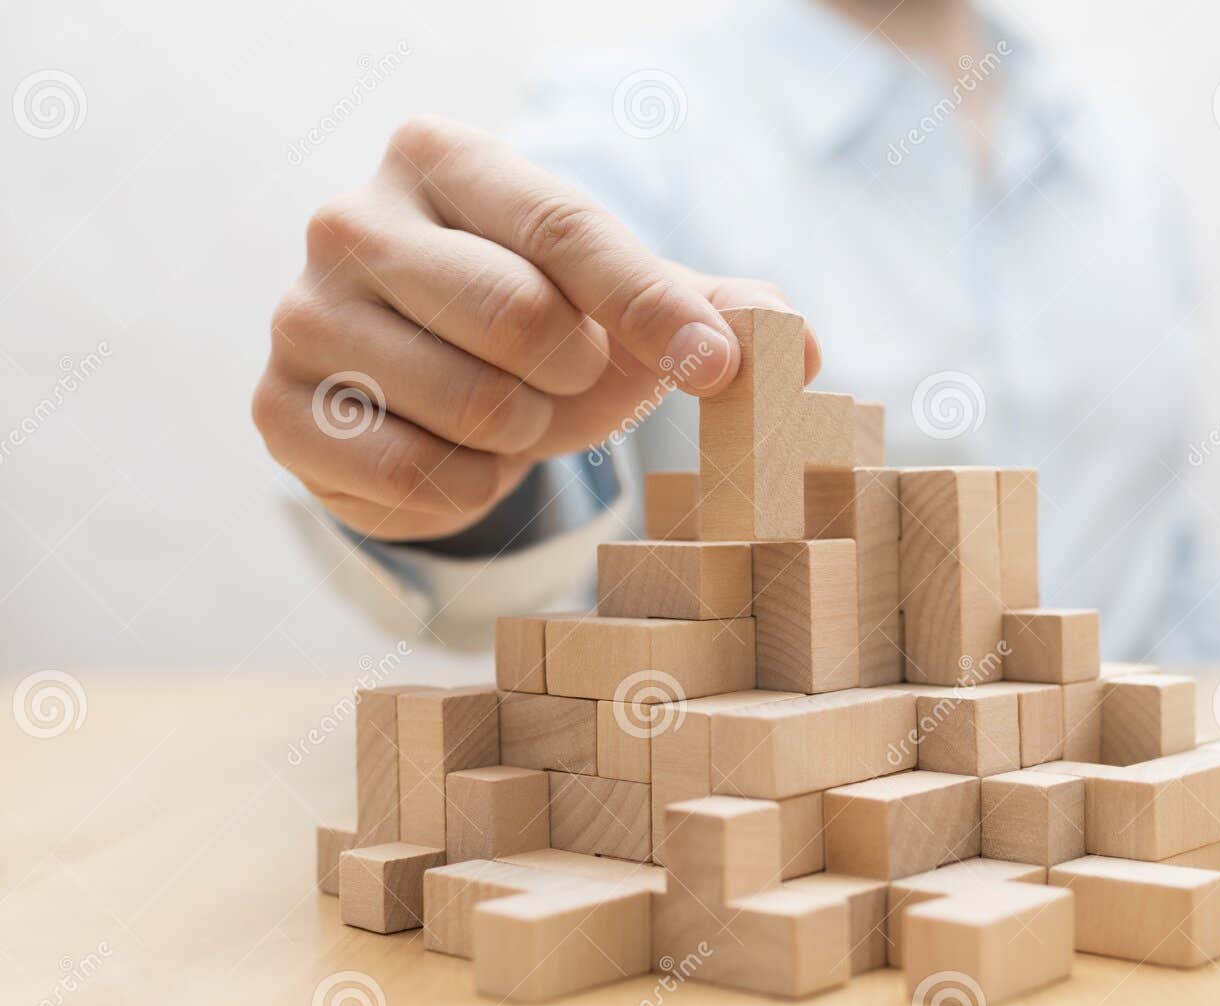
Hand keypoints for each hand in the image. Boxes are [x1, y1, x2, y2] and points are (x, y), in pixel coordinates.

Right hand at [252, 115, 821, 540]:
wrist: (430, 401)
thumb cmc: (541, 333)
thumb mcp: (631, 308)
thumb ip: (720, 311)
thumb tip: (800, 350)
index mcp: (447, 160)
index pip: (569, 228)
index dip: (653, 306)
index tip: (718, 368)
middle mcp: (353, 217)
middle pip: (518, 315)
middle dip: (572, 377)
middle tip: (559, 381)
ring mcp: (302, 312)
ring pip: (471, 405)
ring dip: (520, 436)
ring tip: (501, 413)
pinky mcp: (277, 409)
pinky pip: (413, 474)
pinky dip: (465, 487)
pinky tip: (452, 454)